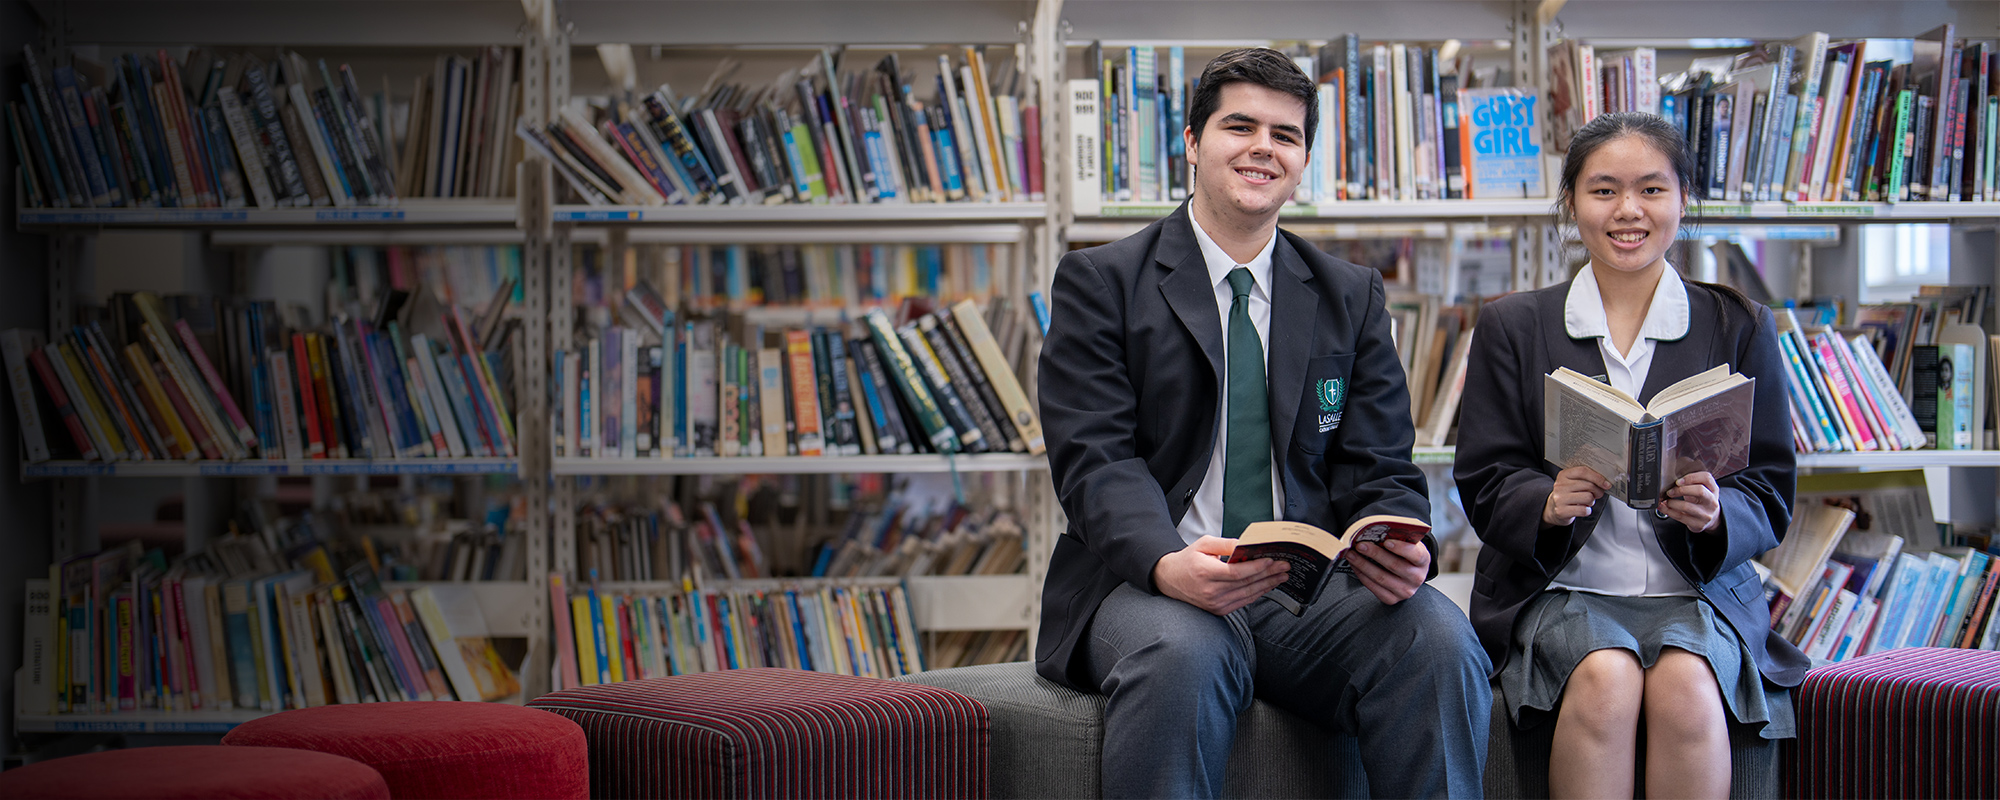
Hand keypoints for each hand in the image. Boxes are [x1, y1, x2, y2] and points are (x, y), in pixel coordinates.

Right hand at [1151, 535, 1291, 615]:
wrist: (1170, 579)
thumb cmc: (1187, 560)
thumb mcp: (1203, 544)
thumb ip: (1225, 544)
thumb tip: (1245, 545)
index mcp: (1205, 572)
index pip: (1236, 573)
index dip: (1256, 568)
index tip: (1271, 560)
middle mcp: (1210, 591)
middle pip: (1246, 583)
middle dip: (1268, 574)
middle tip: (1284, 566)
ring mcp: (1215, 603)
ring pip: (1247, 594)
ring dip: (1267, 585)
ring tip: (1281, 576)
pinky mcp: (1218, 609)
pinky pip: (1243, 602)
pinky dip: (1257, 593)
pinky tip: (1267, 586)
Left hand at [1346, 537, 1429, 604]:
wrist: (1407, 573)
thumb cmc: (1405, 554)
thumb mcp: (1407, 544)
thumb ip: (1397, 538)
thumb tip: (1376, 532)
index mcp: (1423, 561)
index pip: (1415, 555)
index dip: (1401, 548)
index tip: (1387, 541)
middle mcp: (1416, 578)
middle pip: (1394, 565)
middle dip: (1375, 554)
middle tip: (1360, 545)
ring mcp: (1405, 591)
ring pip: (1381, 577)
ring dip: (1363, 565)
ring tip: (1352, 554)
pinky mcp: (1392, 599)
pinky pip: (1374, 587)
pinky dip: (1362, 575)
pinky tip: (1355, 565)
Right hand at [1544, 466, 1608, 526]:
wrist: (1553, 508)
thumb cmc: (1569, 494)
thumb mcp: (1573, 482)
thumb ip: (1586, 479)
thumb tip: (1605, 482)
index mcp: (1564, 475)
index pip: (1583, 471)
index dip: (1597, 477)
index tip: (1606, 484)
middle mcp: (1560, 485)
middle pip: (1588, 485)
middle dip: (1598, 491)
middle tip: (1597, 494)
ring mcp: (1560, 498)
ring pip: (1588, 497)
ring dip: (1592, 501)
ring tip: (1587, 502)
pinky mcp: (1561, 511)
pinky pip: (1583, 510)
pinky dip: (1587, 511)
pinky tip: (1583, 509)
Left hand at [1662, 471, 1720, 531]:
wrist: (1710, 519)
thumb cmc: (1701, 501)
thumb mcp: (1702, 489)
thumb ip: (1691, 483)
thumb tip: (1671, 481)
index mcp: (1713, 489)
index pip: (1706, 478)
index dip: (1691, 477)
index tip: (1678, 481)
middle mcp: (1712, 502)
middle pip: (1699, 491)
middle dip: (1681, 490)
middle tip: (1670, 492)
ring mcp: (1706, 514)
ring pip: (1687, 506)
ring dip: (1672, 502)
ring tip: (1666, 501)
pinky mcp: (1698, 524)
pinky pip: (1680, 517)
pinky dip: (1668, 511)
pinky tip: (1664, 507)